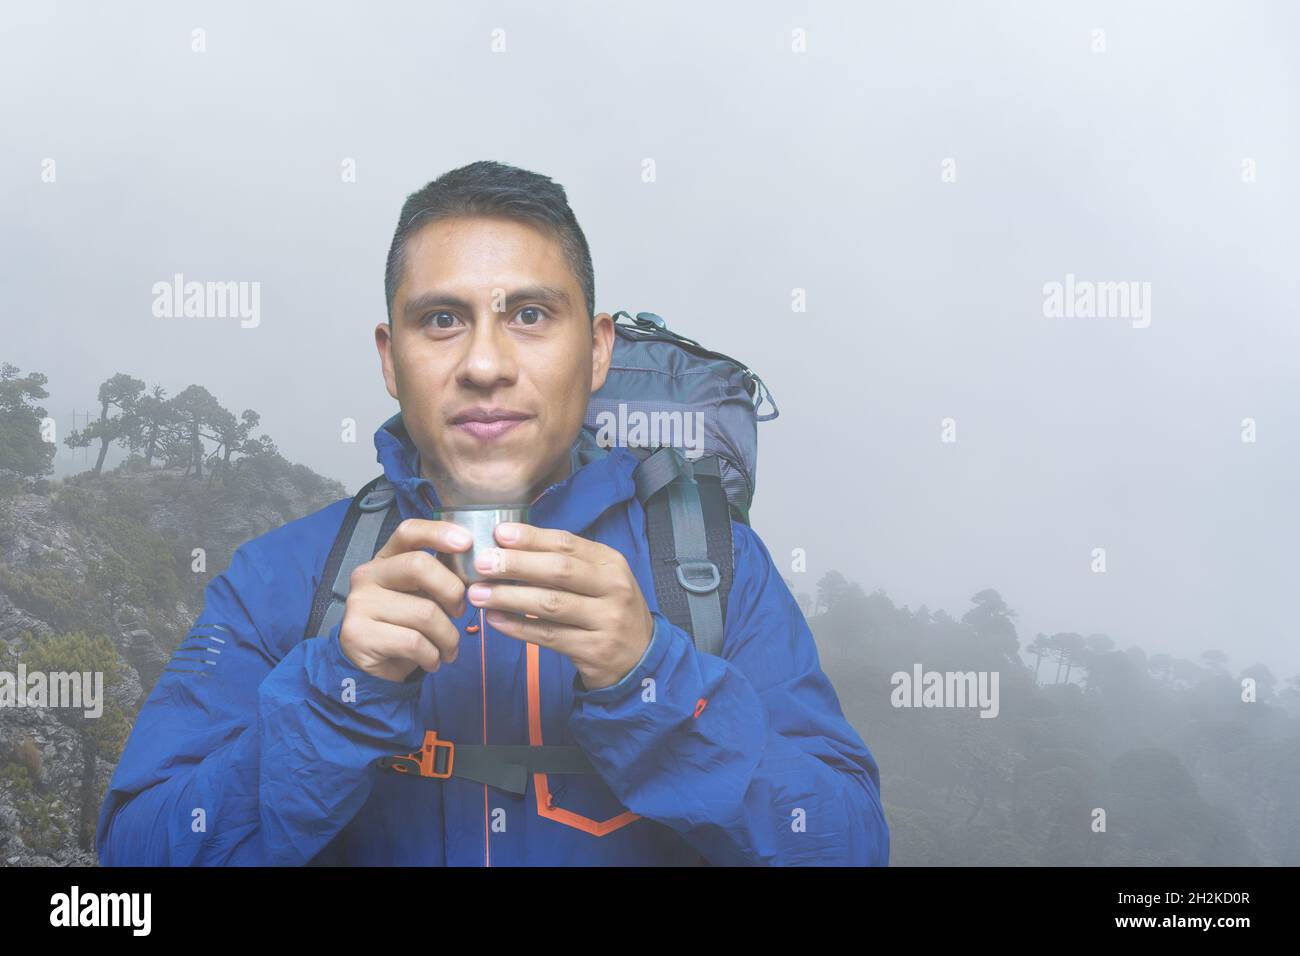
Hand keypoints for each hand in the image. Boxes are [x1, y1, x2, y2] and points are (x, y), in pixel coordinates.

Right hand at [338, 519, 470, 682]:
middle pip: (419, 566)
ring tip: (449, 649)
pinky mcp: (358, 634)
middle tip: (460, 612)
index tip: (467, 543)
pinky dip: (433, 656)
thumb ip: (439, 578)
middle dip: (452, 592)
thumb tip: (476, 572)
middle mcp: (367, 575)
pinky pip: (414, 642)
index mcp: (386, 559)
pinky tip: (432, 660)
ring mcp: (359, 604)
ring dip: (448, 637)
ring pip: (424, 613)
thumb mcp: (421, 596)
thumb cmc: (405, 625)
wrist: (372, 666)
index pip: (409, 532)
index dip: (438, 532)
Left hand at [465, 523, 653, 690]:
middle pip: (559, 571)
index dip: (531, 538)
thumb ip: (565, 563)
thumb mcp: (599, 579)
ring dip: (510, 597)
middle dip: (516, 565)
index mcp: (611, 563)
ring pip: (551, 605)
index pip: (567, 543)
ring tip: (478, 594)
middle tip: (482, 563)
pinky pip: (549, 636)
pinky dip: (518, 628)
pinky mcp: (595, 650)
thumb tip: (510, 547)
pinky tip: (495, 620)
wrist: (640, 657)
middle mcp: (613, 588)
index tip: (498, 534)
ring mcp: (606, 620)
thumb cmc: (608, 610)